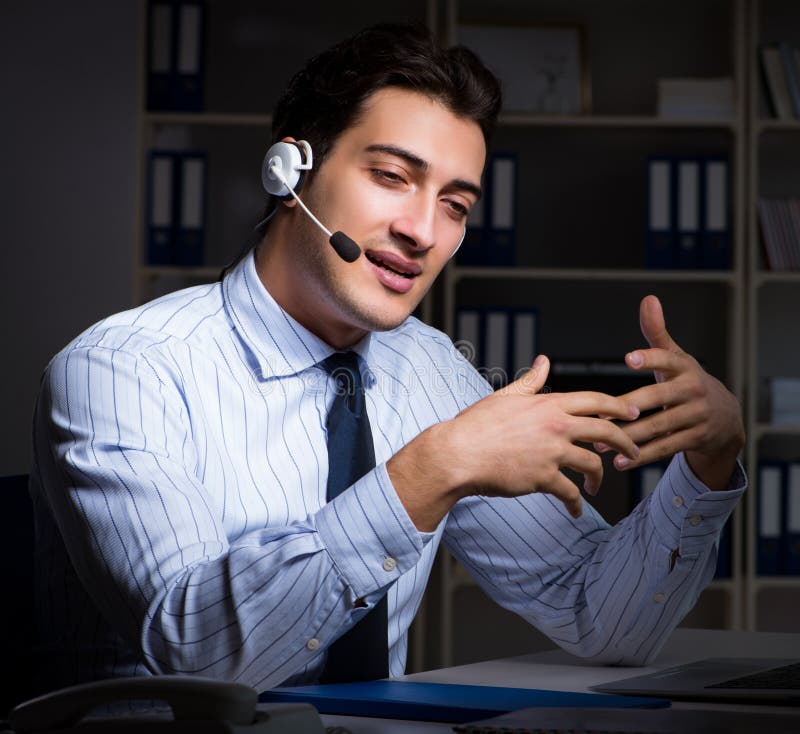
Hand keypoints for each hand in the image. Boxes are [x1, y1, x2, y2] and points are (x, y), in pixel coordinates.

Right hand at [442, 355, 640, 517]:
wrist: (457, 454)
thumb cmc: (476, 425)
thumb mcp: (505, 397)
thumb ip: (530, 382)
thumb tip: (544, 362)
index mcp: (548, 404)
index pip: (594, 401)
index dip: (618, 407)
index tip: (632, 414)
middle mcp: (555, 425)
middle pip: (605, 431)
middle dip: (626, 442)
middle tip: (634, 451)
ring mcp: (551, 452)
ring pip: (593, 464)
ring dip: (599, 478)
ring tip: (596, 487)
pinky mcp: (543, 478)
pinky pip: (570, 493)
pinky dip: (575, 504)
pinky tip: (575, 511)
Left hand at [604, 296, 743, 489]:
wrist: (726, 417)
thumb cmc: (687, 382)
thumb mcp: (676, 358)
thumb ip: (657, 333)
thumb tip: (648, 299)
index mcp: (684, 367)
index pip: (666, 359)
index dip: (649, 358)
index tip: (628, 358)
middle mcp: (693, 390)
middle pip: (658, 398)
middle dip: (631, 407)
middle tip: (604, 415)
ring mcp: (697, 416)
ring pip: (660, 426)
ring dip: (630, 437)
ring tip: (602, 444)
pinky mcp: (697, 438)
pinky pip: (667, 448)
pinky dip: (643, 456)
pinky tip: (621, 462)